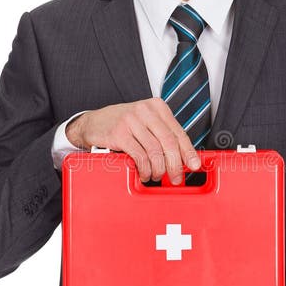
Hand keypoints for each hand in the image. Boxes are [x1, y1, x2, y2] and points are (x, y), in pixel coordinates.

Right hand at [66, 99, 200, 184]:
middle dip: (175, 165)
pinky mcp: (119, 133)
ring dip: (159, 169)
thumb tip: (183, 157)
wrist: (92, 123)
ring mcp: (131, 121)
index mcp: (157, 107)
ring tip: (156, 176)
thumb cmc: (121, 125)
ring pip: (155, 151)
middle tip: (176, 178)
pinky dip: (145, 169)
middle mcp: (145, 111)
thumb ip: (162, 135)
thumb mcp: (145, 123)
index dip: (188, 152)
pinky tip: (144, 174)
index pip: (178, 132)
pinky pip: (140, 156)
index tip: (194, 165)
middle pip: (169, 142)